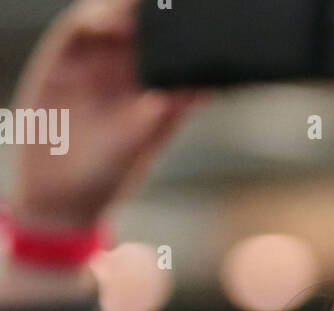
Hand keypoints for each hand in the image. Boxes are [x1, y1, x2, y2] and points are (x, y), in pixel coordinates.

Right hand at [9, 0, 206, 229]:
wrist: (59, 192)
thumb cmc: (107, 174)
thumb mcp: (139, 147)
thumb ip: (162, 116)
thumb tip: (197, 91)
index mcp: (150, 88)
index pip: (169, 51)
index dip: (180, 34)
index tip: (194, 20)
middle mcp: (123, 70)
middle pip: (141, 28)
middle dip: (154, 12)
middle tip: (171, 3)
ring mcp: (91, 62)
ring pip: (110, 21)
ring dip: (123, 9)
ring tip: (140, 6)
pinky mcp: (61, 59)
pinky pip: (76, 32)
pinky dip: (92, 20)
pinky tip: (107, 19)